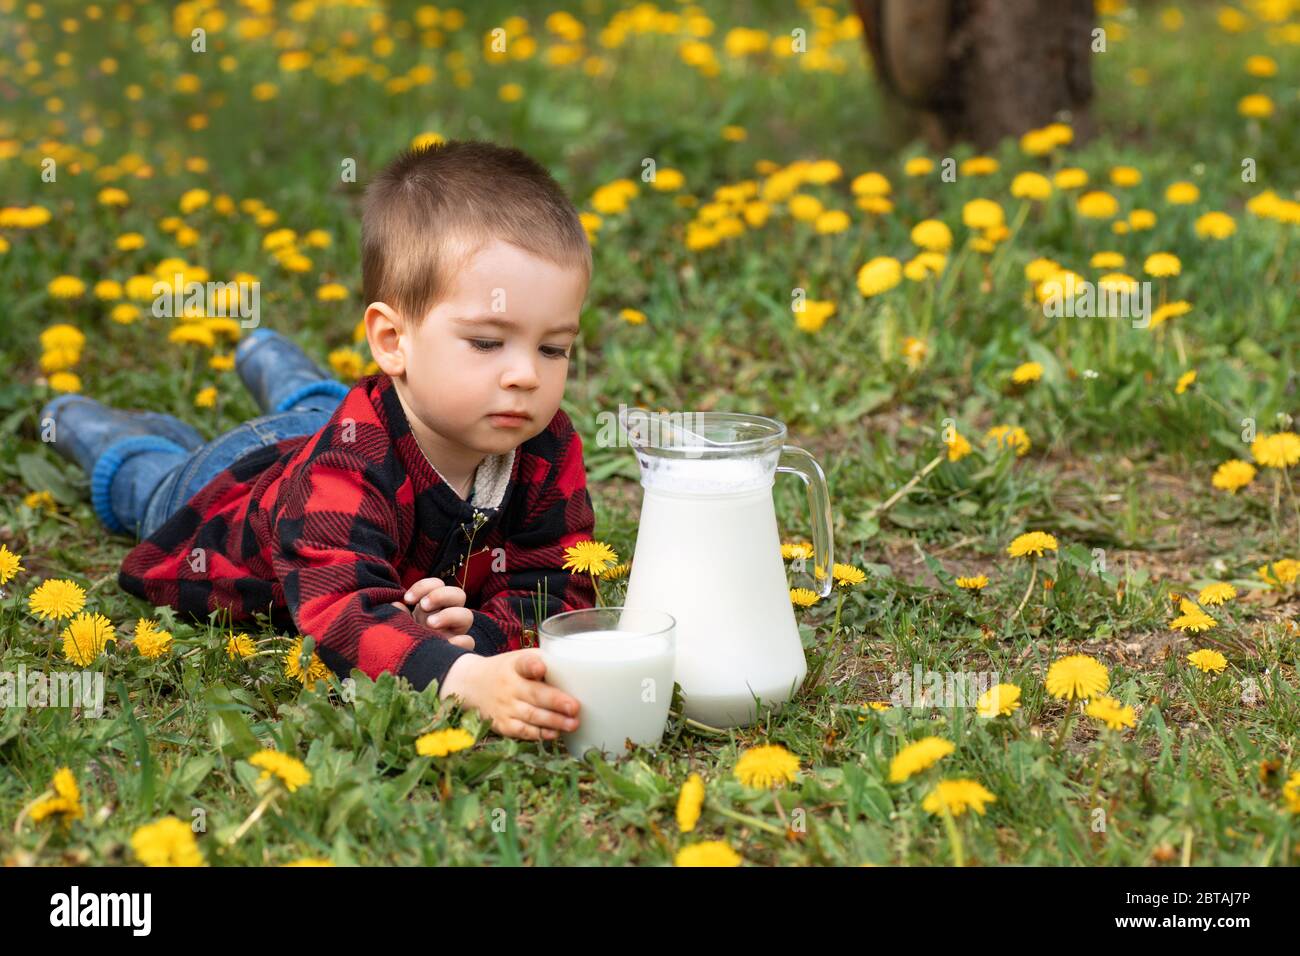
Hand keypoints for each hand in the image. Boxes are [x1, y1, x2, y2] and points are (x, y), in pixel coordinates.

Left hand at [390, 577, 473, 648]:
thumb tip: (397, 605)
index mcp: (434, 606)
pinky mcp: (459, 650)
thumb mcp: (399, 626)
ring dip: (449, 615)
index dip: (424, 587)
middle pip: (458, 594)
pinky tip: (444, 643)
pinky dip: (460, 641)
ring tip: (430, 624)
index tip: (408, 599)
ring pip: (467, 615)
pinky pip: (468, 641)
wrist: (409, 667)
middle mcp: (448, 616)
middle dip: (440, 596)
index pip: (437, 585)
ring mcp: (456, 633)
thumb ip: (398, 616)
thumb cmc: (404, 642)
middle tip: (423, 606)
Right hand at [439, 650, 580, 741]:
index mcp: (515, 666)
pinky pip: (522, 731)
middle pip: (533, 694)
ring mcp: (505, 707)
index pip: (523, 663)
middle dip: (555, 702)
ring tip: (573, 724)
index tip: (540, 667)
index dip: (532, 665)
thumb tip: (577, 671)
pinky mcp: (502, 724)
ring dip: (553, 721)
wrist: (471, 685)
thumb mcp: (518, 659)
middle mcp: (509, 686)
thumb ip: (543, 662)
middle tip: (575, 707)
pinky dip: (539, 734)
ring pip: (531, 716)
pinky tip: (554, 733)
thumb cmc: (507, 671)